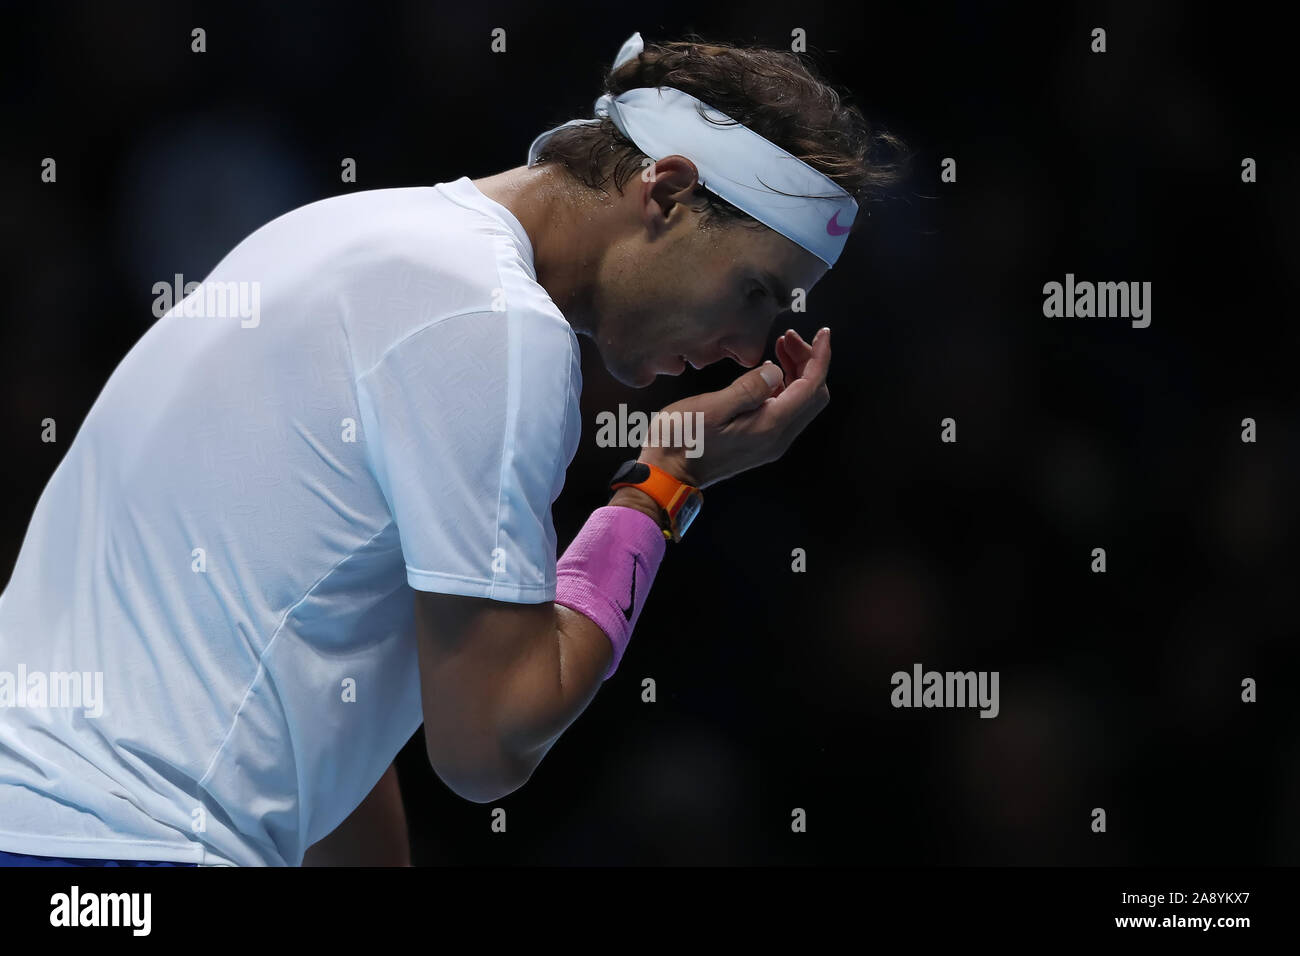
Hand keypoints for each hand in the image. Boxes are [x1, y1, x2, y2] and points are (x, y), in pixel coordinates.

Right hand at [639, 327, 830, 488]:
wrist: (668, 475)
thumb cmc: (682, 440)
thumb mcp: (712, 408)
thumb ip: (748, 388)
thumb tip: (776, 370)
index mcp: (771, 425)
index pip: (812, 387)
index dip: (820, 357)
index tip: (823, 332)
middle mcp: (777, 436)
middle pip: (813, 394)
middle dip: (809, 362)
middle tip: (787, 337)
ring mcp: (770, 441)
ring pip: (801, 402)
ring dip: (797, 372)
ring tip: (778, 348)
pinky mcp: (759, 441)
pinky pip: (785, 410)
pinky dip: (785, 385)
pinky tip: (766, 372)